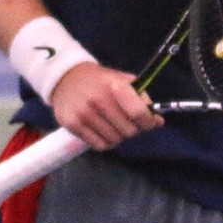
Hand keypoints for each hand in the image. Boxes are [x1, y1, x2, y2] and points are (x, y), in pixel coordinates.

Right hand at [48, 63, 163, 150]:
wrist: (65, 77)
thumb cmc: (99, 80)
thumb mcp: (122, 80)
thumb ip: (141, 99)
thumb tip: (157, 121)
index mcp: (115, 85)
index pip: (138, 112)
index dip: (148, 122)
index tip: (150, 123)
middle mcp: (99, 100)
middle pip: (129, 131)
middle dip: (133, 129)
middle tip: (128, 122)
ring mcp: (84, 113)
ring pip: (115, 141)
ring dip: (119, 136)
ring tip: (113, 125)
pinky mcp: (72, 124)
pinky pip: (99, 145)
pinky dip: (105, 142)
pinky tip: (102, 130)